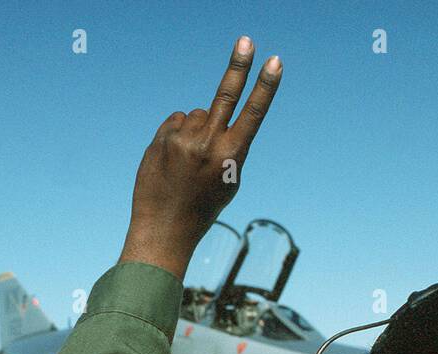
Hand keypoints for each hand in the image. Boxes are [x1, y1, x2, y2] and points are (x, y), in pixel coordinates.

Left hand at [119, 37, 281, 278]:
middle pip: (226, 94)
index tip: (275, 62)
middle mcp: (208, 144)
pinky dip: (176, 134)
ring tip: (188, 162)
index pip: (253, 114)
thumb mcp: (228, 182)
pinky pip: (175, 121)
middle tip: (246, 40)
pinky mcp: (161, 138)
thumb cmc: (202, 206)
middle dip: (239, 65)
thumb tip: (211, 114)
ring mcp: (183, 139)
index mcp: (232, 157)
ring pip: (196, 114)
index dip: (265, 86)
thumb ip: (227, 146)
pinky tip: (173, 159)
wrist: (164, 228)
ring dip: (195, 129)